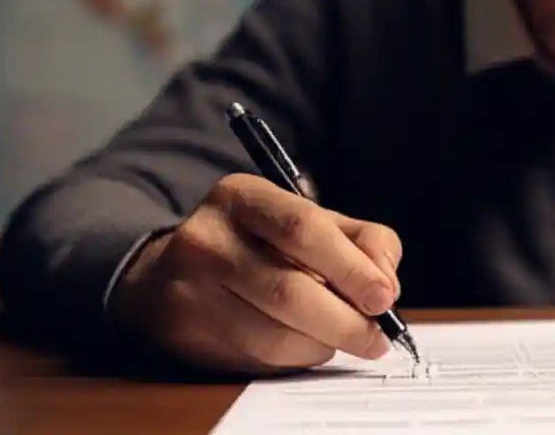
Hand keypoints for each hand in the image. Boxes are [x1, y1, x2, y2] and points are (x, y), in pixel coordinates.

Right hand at [109, 173, 402, 373]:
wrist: (168, 274)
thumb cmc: (257, 244)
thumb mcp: (305, 220)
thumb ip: (360, 239)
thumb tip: (386, 282)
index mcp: (242, 196)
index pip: (303, 229)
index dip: (351, 268)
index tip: (384, 297)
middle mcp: (209, 239)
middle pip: (289, 290)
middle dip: (345, 320)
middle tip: (376, 337)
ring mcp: (191, 289)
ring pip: (275, 334)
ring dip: (323, 343)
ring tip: (344, 337)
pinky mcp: (187, 333)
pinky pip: (259, 358)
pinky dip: (298, 356)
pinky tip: (307, 343)